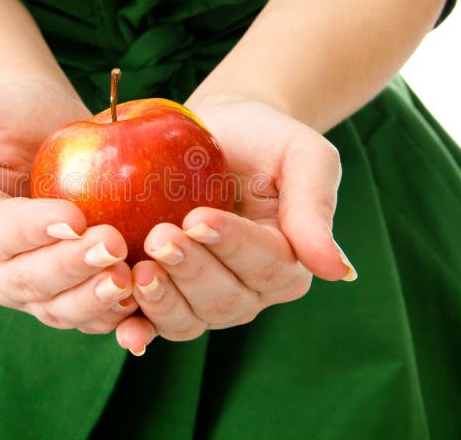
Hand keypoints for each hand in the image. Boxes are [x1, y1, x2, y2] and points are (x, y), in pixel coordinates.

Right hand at [0, 82, 139, 333]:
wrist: (46, 129)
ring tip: (133, 279)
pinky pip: (95, 311)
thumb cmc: (3, 115)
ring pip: (60, 308)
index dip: (30, 231)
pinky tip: (148, 311)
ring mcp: (36, 284)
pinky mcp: (76, 287)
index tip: (73, 215)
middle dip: (70, 269)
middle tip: (113, 246)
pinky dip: (122, 317)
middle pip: (27, 282)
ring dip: (96, 301)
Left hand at [115, 94, 355, 353]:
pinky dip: (137, 327)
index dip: (231, 245)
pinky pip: (153, 322)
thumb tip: (338, 271)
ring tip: (137, 271)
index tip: (198, 217)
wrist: (216, 132)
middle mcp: (249, 290)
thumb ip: (316, 207)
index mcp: (287, 261)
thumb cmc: (265, 138)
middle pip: (224, 299)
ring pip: (189, 319)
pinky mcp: (167, 294)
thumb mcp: (303, 156)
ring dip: (162, 301)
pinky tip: (121, 326)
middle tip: (159, 237)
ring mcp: (205, 298)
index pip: (265, 264)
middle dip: (191, 271)